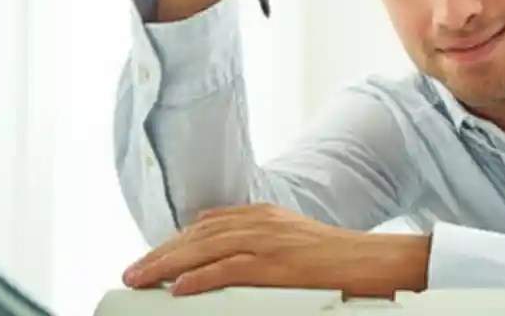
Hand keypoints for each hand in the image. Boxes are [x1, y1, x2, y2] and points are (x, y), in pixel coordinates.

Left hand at [120, 203, 430, 297]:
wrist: (373, 260)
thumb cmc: (337, 257)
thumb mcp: (292, 237)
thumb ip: (258, 237)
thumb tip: (219, 245)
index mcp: (264, 214)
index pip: (207, 224)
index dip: (174, 241)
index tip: (150, 256)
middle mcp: (262, 222)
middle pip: (198, 235)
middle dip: (160, 253)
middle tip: (131, 270)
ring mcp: (269, 242)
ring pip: (205, 250)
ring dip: (167, 265)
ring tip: (140, 279)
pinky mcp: (277, 265)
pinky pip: (229, 270)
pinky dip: (199, 278)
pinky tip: (178, 289)